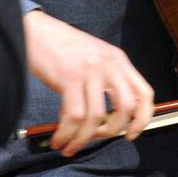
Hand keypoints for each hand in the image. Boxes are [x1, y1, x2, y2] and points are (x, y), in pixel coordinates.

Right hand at [23, 10, 154, 157]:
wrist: (33, 30)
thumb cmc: (59, 47)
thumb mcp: (93, 57)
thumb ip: (105, 79)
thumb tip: (108, 117)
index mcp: (117, 60)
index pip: (144, 93)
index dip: (142, 119)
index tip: (131, 134)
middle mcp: (108, 64)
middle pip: (125, 108)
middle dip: (111, 131)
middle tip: (95, 138)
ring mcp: (90, 70)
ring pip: (96, 117)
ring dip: (82, 139)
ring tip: (68, 146)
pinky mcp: (69, 77)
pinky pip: (74, 116)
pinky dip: (66, 134)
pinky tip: (59, 139)